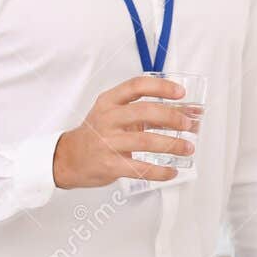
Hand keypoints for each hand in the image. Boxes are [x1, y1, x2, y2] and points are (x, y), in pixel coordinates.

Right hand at [51, 75, 202, 188]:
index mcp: (109, 102)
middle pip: (145, 111)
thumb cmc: (98, 134)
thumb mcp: (116, 115)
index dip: (162, 87)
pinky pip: (141, 168)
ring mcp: (108, 142)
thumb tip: (187, 112)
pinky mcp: (110, 165)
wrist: (68, 158)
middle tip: (189, 123)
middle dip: (172, 117)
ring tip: (187, 148)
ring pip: (146, 141)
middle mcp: (108, 119)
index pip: (137, 86)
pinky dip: (160, 171)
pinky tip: (171, 171)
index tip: (180, 93)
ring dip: (172, 145)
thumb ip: (148, 113)